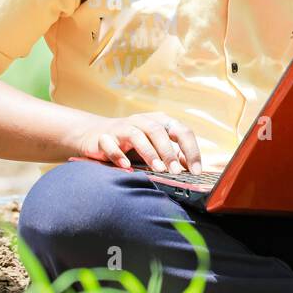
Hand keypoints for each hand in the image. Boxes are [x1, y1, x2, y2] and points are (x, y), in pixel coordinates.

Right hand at [68, 114, 201, 174]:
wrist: (96, 134)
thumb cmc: (132, 144)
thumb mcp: (156, 147)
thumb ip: (174, 154)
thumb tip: (193, 168)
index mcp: (160, 122)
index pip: (181, 130)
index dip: (191, 150)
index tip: (196, 171)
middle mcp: (142, 121)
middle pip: (158, 131)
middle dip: (169, 152)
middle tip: (175, 172)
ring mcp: (122, 127)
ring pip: (137, 135)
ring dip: (149, 152)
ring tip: (157, 170)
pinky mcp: (104, 136)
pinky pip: (110, 143)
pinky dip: (118, 154)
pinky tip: (126, 166)